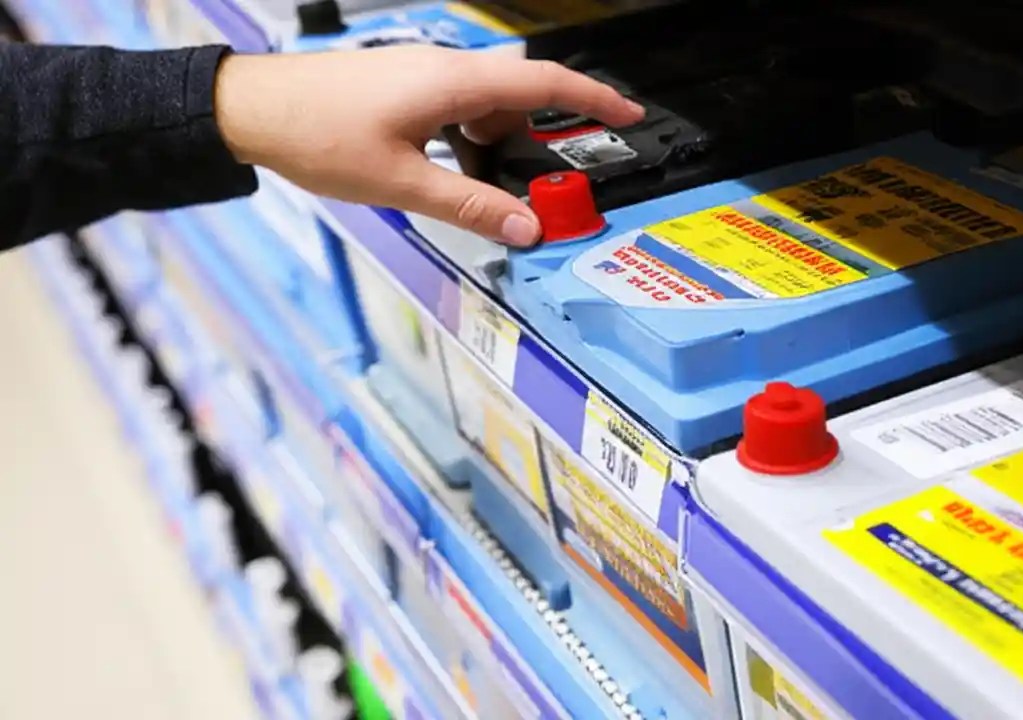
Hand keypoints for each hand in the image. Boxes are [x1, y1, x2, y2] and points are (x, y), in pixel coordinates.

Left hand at [213, 45, 642, 245]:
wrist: (251, 108)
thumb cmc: (315, 133)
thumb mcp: (401, 183)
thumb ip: (470, 206)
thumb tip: (525, 227)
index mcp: (454, 82)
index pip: (545, 83)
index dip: (595, 99)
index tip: (630, 115)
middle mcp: (446, 69)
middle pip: (518, 99)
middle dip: (534, 142)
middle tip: (537, 186)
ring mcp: (424, 75)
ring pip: (487, 107)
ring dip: (494, 147)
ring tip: (475, 185)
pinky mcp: (406, 87)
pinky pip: (458, 110)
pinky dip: (468, 141)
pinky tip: (447, 171)